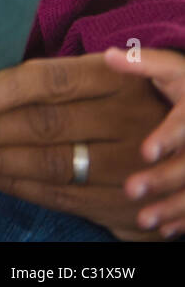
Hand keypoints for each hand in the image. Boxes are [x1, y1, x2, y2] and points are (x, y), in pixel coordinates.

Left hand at [0, 53, 174, 240]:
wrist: (172, 157)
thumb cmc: (111, 106)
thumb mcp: (98, 83)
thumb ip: (49, 84)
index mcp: (115, 77)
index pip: (54, 80)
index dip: (7, 89)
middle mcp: (126, 119)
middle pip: (44, 125)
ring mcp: (127, 165)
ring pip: (46, 164)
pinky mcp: (119, 202)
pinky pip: (55, 193)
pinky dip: (11, 183)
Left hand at [102, 46, 184, 237]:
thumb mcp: (173, 70)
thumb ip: (144, 64)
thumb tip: (109, 55)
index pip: (184, 124)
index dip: (167, 137)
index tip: (145, 151)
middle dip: (164, 178)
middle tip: (130, 189)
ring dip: (172, 205)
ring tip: (143, 219)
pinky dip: (184, 219)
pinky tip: (163, 230)